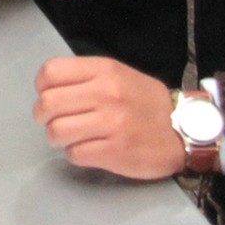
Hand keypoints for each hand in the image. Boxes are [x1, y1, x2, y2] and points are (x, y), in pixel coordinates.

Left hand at [33, 57, 184, 177]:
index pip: (51, 72)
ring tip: (69, 137)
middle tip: (51, 121)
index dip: (42, 87)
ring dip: (57, 138)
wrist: (183, 130)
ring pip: (57, 131)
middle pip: (48, 104)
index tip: (48, 95)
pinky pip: (74, 154)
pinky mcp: (115, 151)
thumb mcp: (119, 74)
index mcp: (104, 71)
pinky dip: (75, 154)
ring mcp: (110, 124)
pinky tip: (87, 149)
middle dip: (43, 116)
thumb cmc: (146, 102)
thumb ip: (87, 77)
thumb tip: (50, 88)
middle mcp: (106, 94)